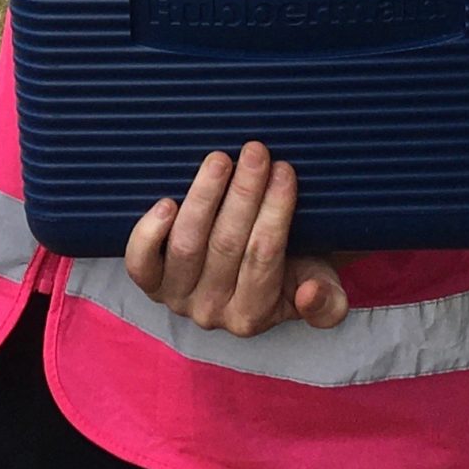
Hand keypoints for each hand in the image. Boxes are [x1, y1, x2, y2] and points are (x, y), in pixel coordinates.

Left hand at [123, 142, 348, 336]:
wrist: (249, 273)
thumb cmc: (290, 270)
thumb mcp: (320, 286)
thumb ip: (328, 300)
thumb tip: (311, 294)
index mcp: (254, 316)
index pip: (265, 256)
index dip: (275, 210)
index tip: (285, 169)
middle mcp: (211, 313)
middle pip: (227, 245)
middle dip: (244, 193)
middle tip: (256, 151)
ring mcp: (176, 297)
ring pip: (187, 245)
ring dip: (204, 197)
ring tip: (220, 159)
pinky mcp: (149, 282)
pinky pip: (140, 262)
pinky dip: (149, 233)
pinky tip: (166, 200)